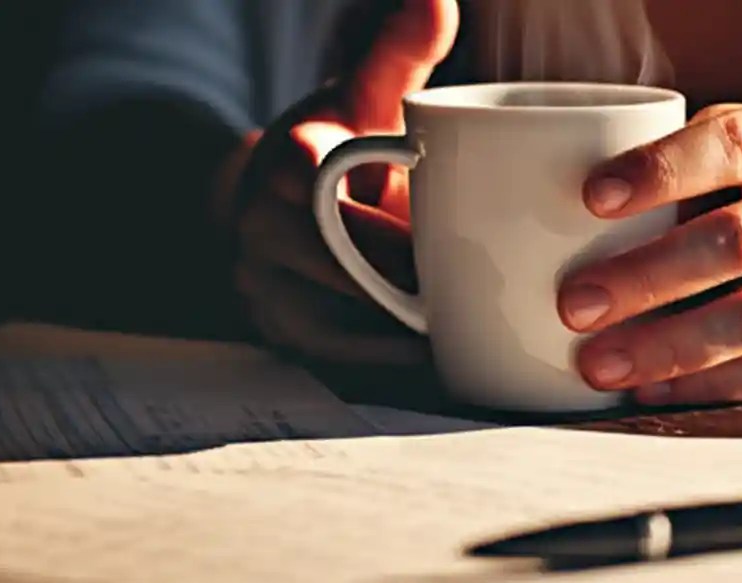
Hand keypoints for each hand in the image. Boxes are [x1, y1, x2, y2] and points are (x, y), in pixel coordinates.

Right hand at [225, 0, 457, 364]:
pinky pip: (337, 366)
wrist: (273, 214)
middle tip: (481, 280)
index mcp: (285, 165)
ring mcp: (264, 293)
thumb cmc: (342, 152)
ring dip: (403, 331)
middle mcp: (260, 231)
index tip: (430, 222)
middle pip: (340, 261)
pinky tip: (443, 366)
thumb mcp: (364, 98)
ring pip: (339, 323)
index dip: (372, 201)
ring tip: (471, 328)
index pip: (315, 175)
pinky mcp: (282, 342)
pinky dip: (389, 368)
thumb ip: (400, 56)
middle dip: (408, 275)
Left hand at [558, 100, 741, 404]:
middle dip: (649, 275)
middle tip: (573, 302)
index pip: (735, 145)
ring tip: (597, 361)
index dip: (662, 171)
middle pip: (741, 240)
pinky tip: (647, 386)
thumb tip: (559, 196)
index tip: (591, 198)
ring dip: (669, 344)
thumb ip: (684, 158)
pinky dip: (704, 384)